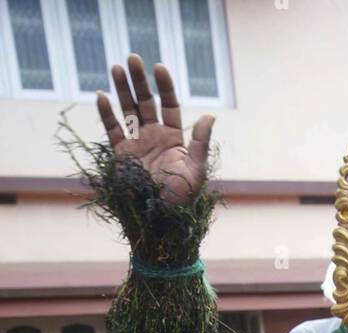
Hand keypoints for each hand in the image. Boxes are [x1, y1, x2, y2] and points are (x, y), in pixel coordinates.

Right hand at [96, 55, 213, 206]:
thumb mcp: (196, 171)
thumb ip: (200, 143)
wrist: (160, 222)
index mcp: (174, 139)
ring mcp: (136, 145)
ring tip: (116, 67)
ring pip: (128, 110)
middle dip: (140, 80)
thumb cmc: (182, 200)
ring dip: (122, 89)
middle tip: (133, 58)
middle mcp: (154, 137)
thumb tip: (210, 116)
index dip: (164, 86)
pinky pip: (112, 130)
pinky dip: (106, 114)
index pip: (169, 105)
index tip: (159, 67)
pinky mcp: (121, 155)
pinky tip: (101, 96)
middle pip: (146, 101)